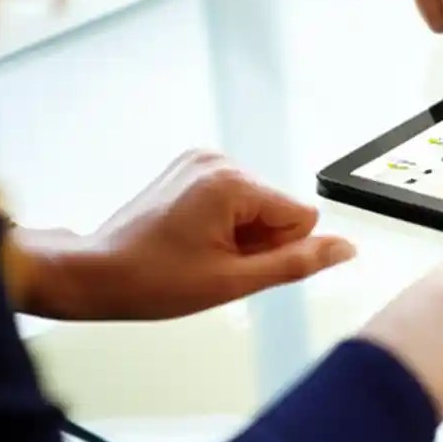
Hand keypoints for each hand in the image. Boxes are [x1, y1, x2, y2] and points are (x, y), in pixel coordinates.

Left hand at [10, 150, 354, 319]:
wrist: (95, 272)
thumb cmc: (153, 280)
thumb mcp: (234, 281)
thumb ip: (298, 262)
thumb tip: (347, 248)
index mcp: (232, 183)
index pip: (302, 216)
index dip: (276, 250)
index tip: (233, 261)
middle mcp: (220, 160)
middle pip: (279, 207)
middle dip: (258, 240)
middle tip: (213, 260)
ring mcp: (202, 160)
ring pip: (259, 204)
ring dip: (240, 233)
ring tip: (199, 251)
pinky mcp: (191, 166)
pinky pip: (235, 197)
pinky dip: (223, 221)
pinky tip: (193, 237)